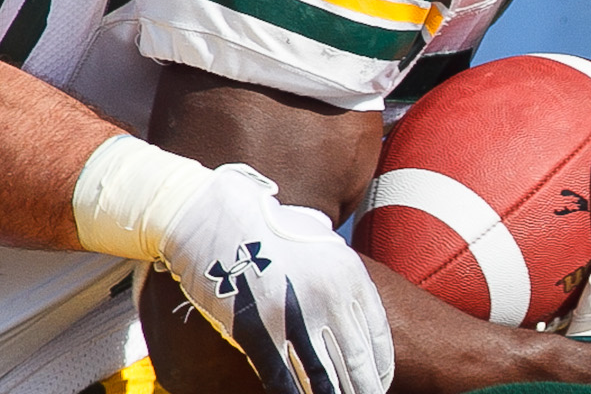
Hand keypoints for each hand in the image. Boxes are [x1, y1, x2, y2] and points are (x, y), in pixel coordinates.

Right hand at [160, 163, 394, 393]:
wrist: (210, 215)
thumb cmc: (264, 226)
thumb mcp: (316, 241)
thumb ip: (340, 274)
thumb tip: (354, 306)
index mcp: (347, 274)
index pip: (377, 338)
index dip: (380, 369)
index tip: (381, 383)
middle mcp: (327, 298)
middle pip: (356, 364)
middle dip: (363, 389)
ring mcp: (292, 317)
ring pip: (325, 380)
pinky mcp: (257, 333)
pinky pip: (286, 382)